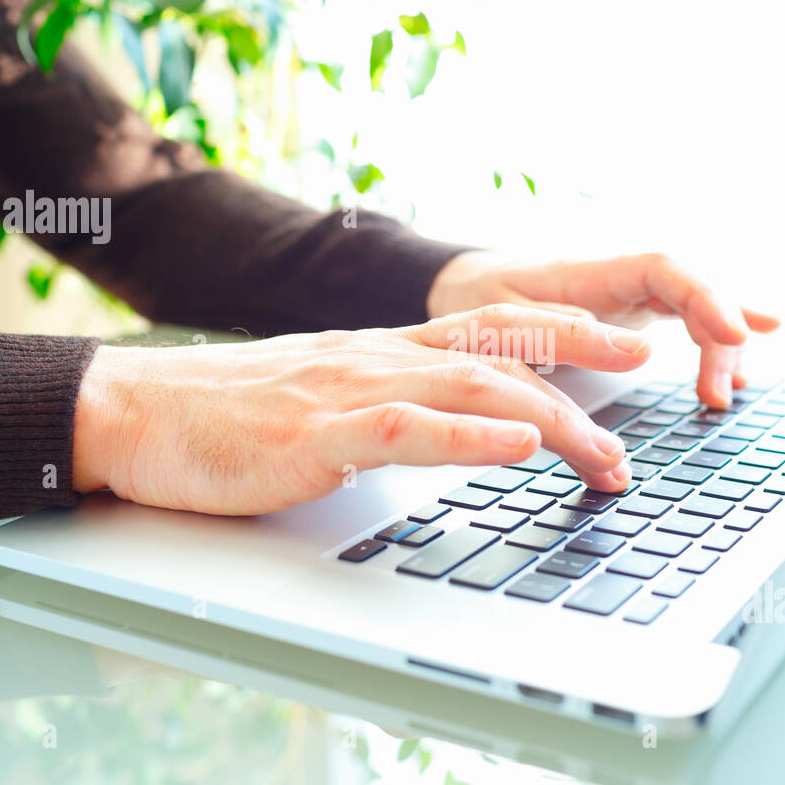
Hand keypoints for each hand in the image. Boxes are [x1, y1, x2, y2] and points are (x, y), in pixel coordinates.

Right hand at [72, 305, 650, 512]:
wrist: (137, 410)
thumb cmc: (230, 413)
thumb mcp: (327, 397)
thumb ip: (391, 406)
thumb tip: (451, 428)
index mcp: (385, 350)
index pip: (495, 329)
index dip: (570, 332)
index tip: (628, 346)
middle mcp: (380, 357)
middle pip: (505, 354)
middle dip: (587, 373)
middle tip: (647, 401)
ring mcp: (350, 390)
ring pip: (472, 389)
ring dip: (552, 422)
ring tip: (606, 454)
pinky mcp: (317, 433)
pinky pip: (407, 430)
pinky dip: (470, 437)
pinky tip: (516, 445)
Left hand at [427, 251, 779, 407]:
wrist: (465, 286)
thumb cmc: (479, 298)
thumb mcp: (498, 316)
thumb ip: (550, 329)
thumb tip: (614, 344)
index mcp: (589, 271)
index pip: (663, 270)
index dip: (705, 298)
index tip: (734, 334)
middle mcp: (620, 276)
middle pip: (691, 291)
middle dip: (718, 339)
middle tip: (716, 397)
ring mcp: (632, 294)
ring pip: (695, 307)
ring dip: (719, 348)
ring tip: (724, 394)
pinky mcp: (634, 315)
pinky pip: (686, 319)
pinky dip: (716, 339)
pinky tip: (746, 362)